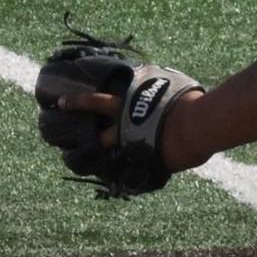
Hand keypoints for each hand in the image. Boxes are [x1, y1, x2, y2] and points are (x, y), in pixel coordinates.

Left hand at [55, 84, 207, 171]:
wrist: (196, 126)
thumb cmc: (185, 99)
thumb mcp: (168, 81)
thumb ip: (155, 80)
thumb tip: (151, 73)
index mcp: (126, 105)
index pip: (94, 102)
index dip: (76, 102)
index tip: (59, 103)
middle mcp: (124, 128)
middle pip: (97, 139)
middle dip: (81, 144)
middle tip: (67, 148)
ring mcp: (133, 148)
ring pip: (108, 160)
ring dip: (100, 165)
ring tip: (93, 169)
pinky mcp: (145, 165)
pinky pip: (130, 175)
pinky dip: (125, 179)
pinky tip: (121, 182)